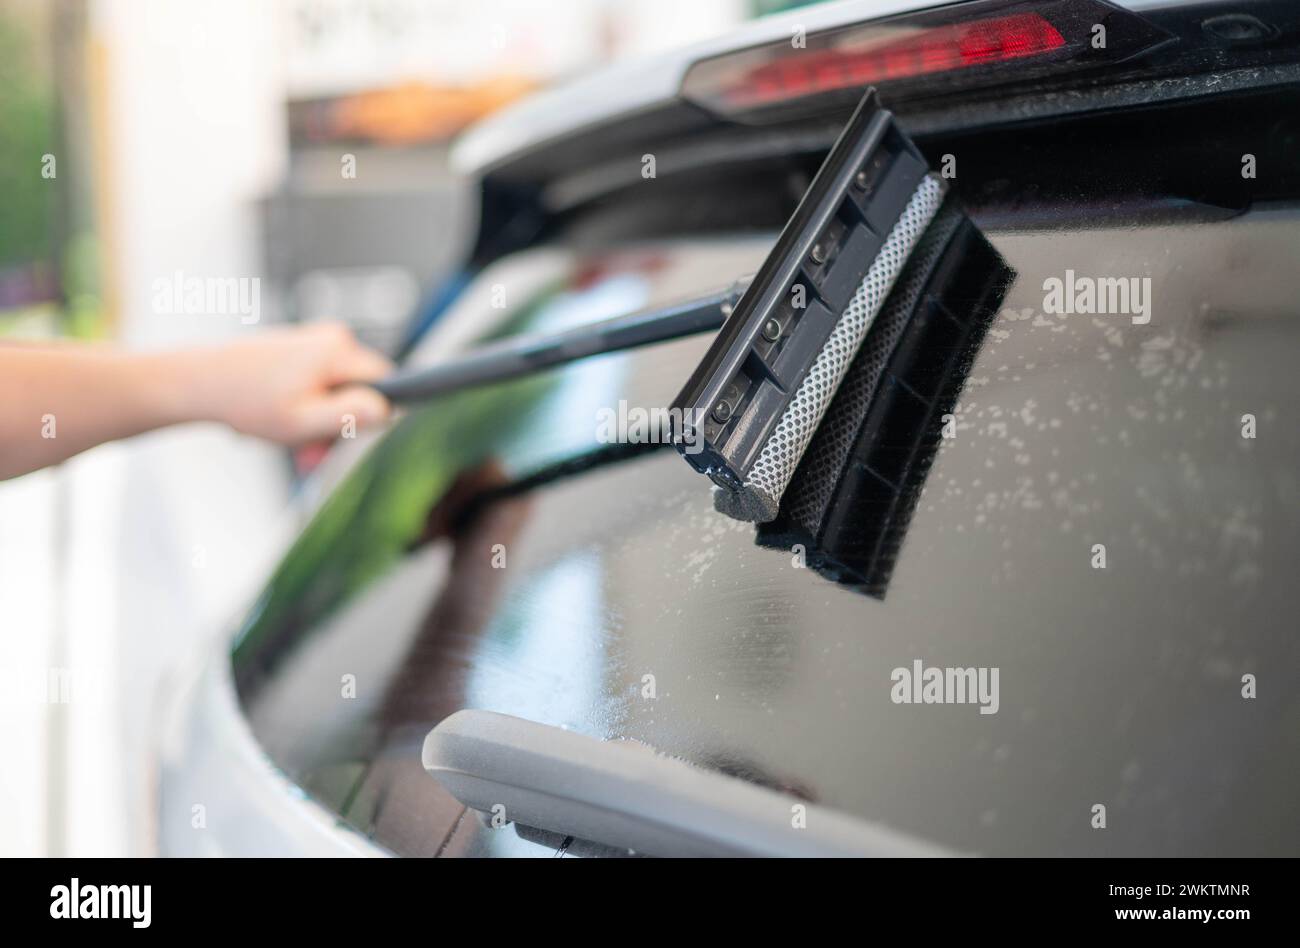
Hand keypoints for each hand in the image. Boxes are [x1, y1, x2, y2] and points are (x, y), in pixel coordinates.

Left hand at [179, 322, 393, 444]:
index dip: (371, 414)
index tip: (341, 435)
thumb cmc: (248, 401)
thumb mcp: (304, 421)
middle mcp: (332, 337)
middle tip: (309, 452)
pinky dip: (304, 405)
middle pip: (359, 388)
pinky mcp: (300, 349)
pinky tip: (278, 416)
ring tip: (287, 435)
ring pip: (337, 390)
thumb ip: (351, 415)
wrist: (198, 382)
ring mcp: (315, 341)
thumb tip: (388, 410)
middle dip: (338, 423)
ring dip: (318, 419)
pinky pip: (318, 384)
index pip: (385, 381)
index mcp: (338, 349)